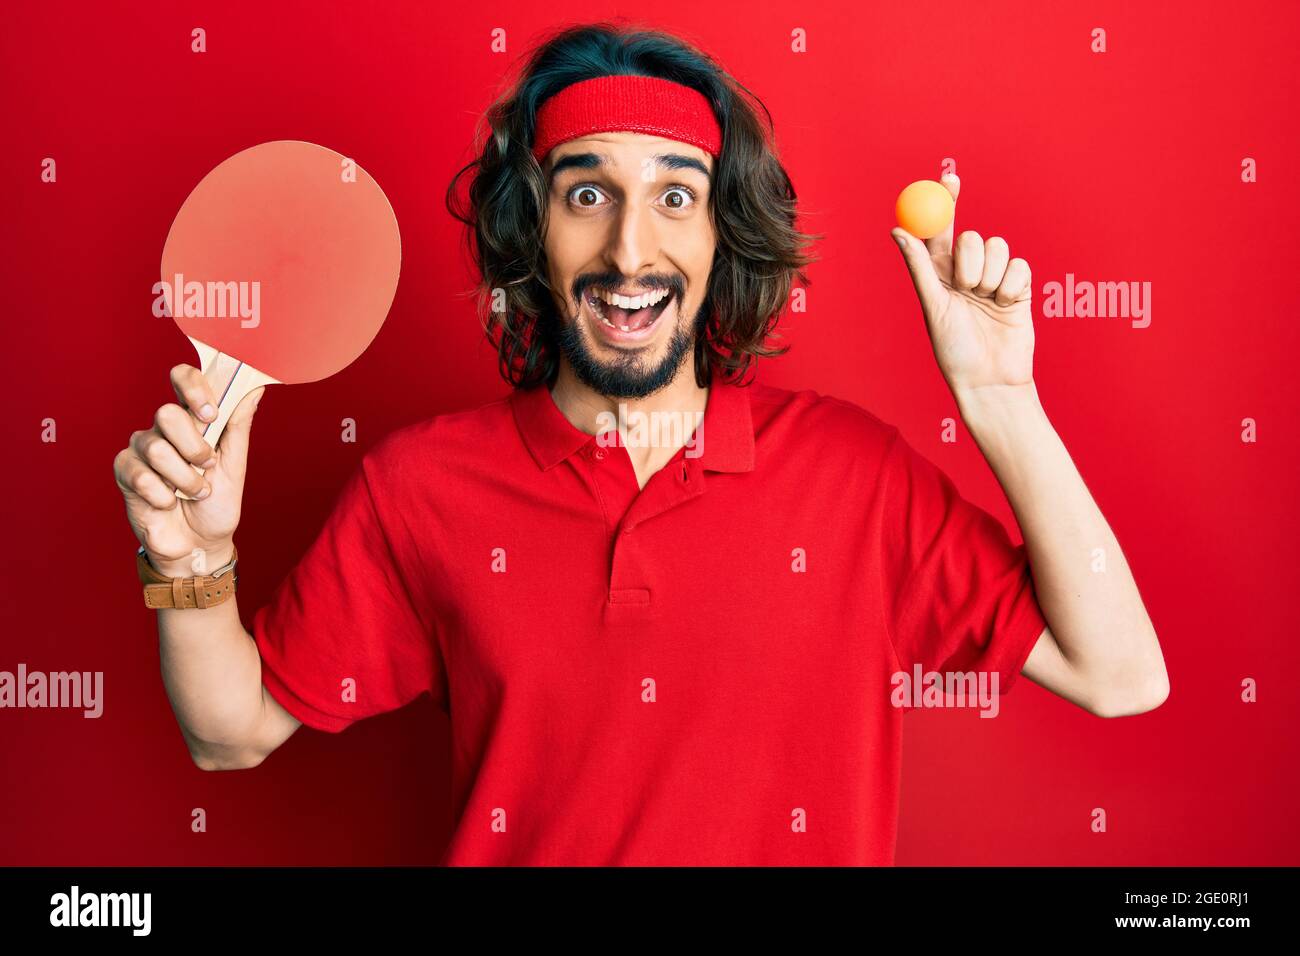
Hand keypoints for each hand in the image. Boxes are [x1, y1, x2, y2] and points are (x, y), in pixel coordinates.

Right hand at [113, 364, 263, 575]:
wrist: (199, 544)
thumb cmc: (216, 504)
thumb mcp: (234, 465)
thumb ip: (238, 426)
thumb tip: (255, 388)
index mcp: (192, 420)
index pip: (183, 379)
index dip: (193, 389)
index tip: (210, 414)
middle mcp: (163, 429)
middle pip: (166, 413)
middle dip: (194, 447)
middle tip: (206, 467)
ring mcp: (141, 449)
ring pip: (156, 448)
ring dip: (184, 479)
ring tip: (194, 493)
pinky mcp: (125, 472)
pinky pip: (140, 475)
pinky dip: (163, 495)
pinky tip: (169, 503)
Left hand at [891, 172, 1034, 400]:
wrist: (991, 380)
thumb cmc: (955, 351)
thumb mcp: (933, 307)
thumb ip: (920, 267)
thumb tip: (898, 230)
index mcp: (939, 274)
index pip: (941, 229)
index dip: (946, 201)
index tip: (950, 178)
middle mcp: (965, 272)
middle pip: (971, 237)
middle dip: (968, 260)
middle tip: (966, 287)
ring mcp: (993, 278)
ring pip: (996, 247)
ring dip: (989, 276)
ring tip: (986, 303)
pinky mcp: (1019, 287)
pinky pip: (1019, 266)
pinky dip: (1011, 285)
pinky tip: (1006, 306)